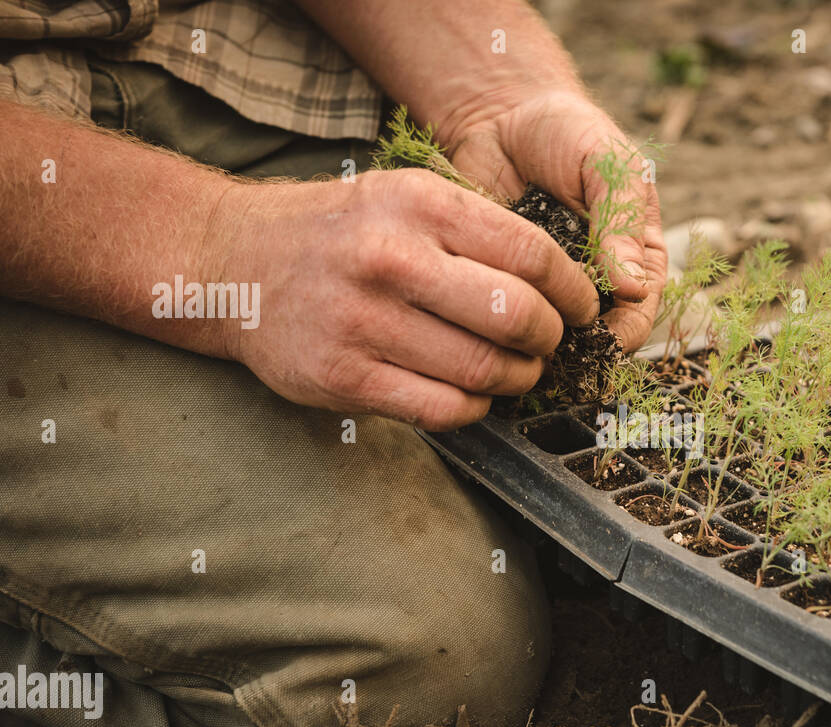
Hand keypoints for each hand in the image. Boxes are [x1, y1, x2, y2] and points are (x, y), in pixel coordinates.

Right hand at [207, 168, 600, 429]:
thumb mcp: (404, 198)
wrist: (233, 263)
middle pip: (517, 316)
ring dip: (517, 380)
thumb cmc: (339, 233)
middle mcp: (392, 259)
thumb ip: (476, 230)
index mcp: (418, 204)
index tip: (582, 308)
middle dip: (550, 340)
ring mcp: (364, 322)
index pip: (532, 255)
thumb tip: (564, 282)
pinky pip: (443, 409)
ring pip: (484, 370)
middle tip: (549, 344)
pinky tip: (473, 394)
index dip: (573, 291)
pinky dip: (474, 408)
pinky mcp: (344, 378)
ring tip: (516, 371)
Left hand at [445, 90, 667, 351]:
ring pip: (552, 336)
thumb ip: (622, 221)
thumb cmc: (567, 131)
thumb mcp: (607, 164)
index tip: (598, 333)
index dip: (624, 333)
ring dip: (537, 340)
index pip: (639, 316)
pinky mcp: (509, 286)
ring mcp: (552, 289)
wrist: (498, 115)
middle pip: (597, 338)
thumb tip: (635, 288)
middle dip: (576, 344)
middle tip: (549, 338)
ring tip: (517, 327)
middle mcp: (599, 283)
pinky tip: (489, 316)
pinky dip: (503, 323)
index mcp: (638, 259)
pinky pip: (510, 317)